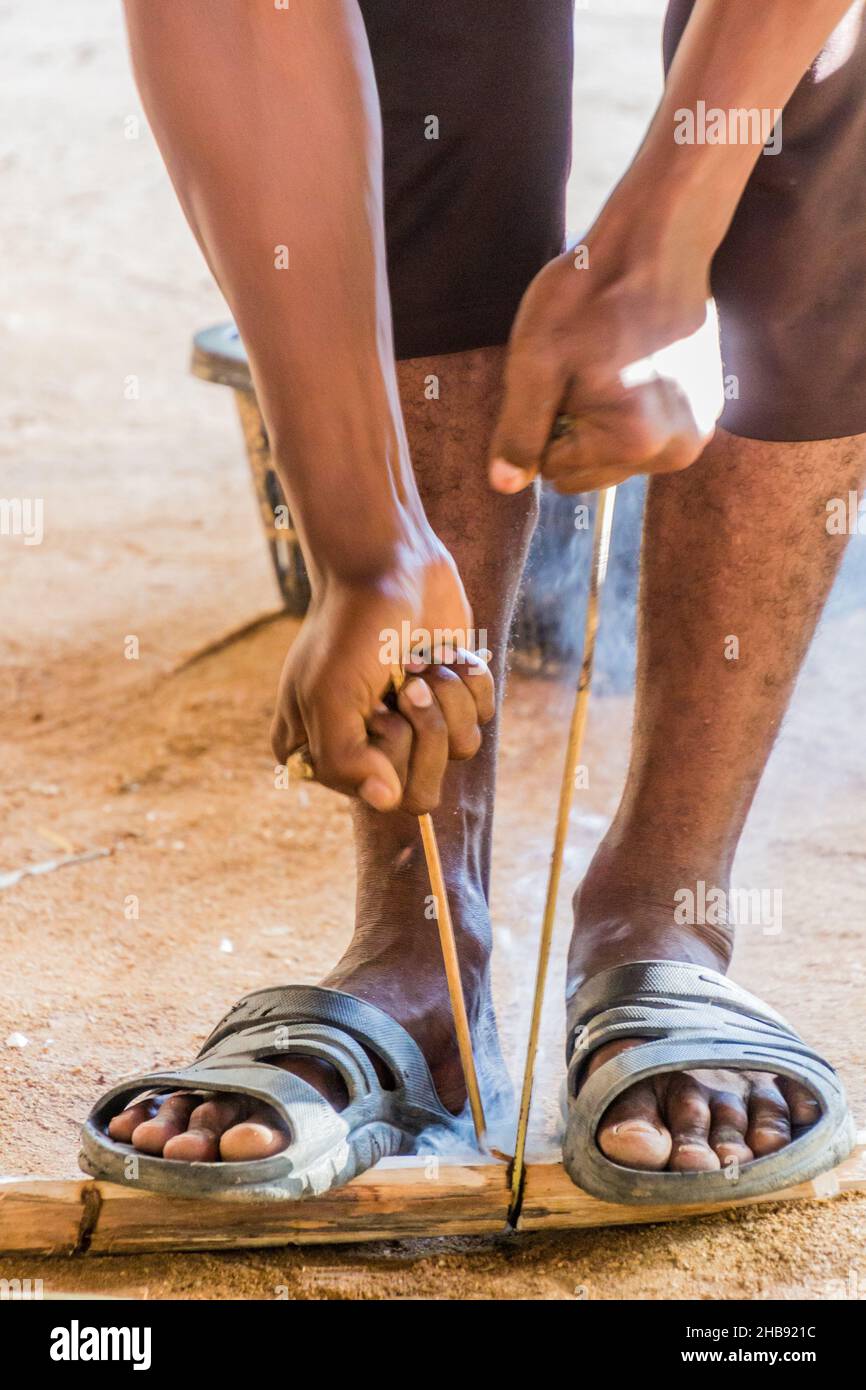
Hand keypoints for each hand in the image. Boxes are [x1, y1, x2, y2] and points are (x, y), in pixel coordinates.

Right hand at [270, 537, 494, 813]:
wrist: (388, 561)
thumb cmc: (350, 628)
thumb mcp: (329, 696)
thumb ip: (343, 761)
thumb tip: (385, 801)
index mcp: (326, 755)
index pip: (379, 797)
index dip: (388, 753)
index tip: (375, 706)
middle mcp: (370, 747)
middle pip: (425, 790)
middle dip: (427, 731)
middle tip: (409, 685)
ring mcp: (414, 723)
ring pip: (460, 751)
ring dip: (446, 697)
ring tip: (420, 661)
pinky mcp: (452, 697)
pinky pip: (483, 719)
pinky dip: (468, 680)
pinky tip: (442, 651)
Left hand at [488, 214, 723, 495]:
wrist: (660, 243)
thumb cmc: (590, 295)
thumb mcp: (535, 362)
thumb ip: (519, 431)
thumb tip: (505, 487)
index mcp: (633, 444)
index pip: (553, 469)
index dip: (543, 423)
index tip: (560, 375)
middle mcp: (675, 452)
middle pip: (588, 471)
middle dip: (573, 429)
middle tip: (582, 370)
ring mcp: (697, 434)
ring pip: (616, 455)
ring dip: (600, 421)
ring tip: (608, 365)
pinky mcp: (708, 413)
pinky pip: (647, 434)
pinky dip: (631, 409)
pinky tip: (634, 363)